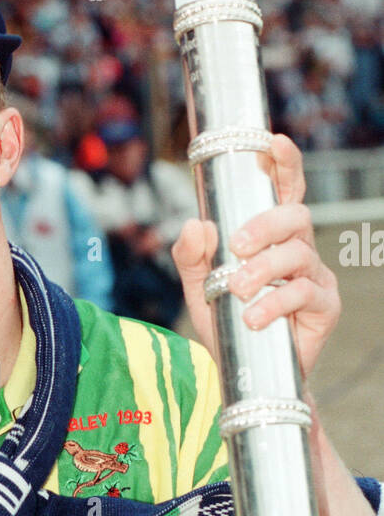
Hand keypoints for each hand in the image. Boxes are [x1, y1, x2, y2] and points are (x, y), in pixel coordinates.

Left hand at [170, 134, 340, 378]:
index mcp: (271, 236)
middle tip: (236, 246)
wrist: (242, 373)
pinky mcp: (324, 306)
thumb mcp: (197, 287)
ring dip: (264, 269)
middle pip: (296, 216)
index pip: (283, 191)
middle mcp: (299, 249)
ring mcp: (315, 276)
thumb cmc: (225, 322)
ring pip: (298, 254)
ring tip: (237, 290)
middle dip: (266, 225)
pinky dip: (274, 304)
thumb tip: (196, 224)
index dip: (284, 164)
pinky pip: (303, 294)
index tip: (274, 142)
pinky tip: (252, 317)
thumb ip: (191, 255)